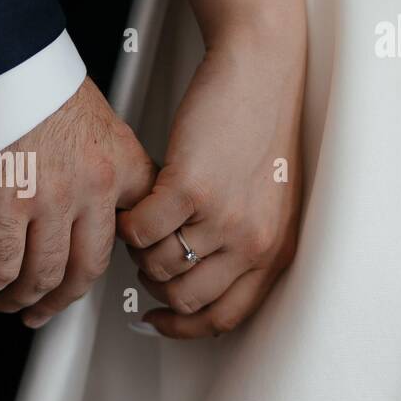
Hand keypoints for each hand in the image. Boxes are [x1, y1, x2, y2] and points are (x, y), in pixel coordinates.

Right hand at [0, 77, 154, 328]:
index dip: (114, 261)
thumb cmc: (30, 73)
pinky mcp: (6, 204)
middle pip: (85, 271)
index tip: (94, 272)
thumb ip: (93, 154)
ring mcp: (51, 199)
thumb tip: (76, 183)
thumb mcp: (88, 111)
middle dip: (58, 300)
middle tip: (40, 309)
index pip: (134, 229)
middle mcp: (93, 186)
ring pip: (40, 277)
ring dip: (15, 299)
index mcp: (119, 162)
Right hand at [119, 28, 303, 337]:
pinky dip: (128, 221)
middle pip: (183, 297)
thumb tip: (194, 277)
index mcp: (272, 250)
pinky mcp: (191, 188)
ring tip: (145, 219)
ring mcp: (222, 218)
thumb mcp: (268, 201)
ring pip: (156, 265)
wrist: (261, 72)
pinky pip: (139, 231)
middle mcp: (251, 242)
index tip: (160, 321)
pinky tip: (136, 202)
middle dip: (156, 281)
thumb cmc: (260, 128)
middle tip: (148, 253)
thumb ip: (242, 243)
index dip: (185, 327)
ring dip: (141, 248)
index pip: (225, 317)